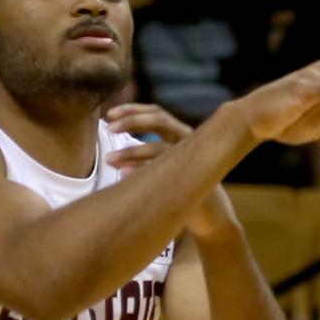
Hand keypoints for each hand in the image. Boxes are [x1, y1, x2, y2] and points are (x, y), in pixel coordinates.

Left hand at [106, 102, 231, 236]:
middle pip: (160, 121)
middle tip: (109, 128)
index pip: (156, 112)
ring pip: (160, 148)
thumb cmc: (181, 184)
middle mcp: (187, 139)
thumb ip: (147, 153)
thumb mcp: (166, 162)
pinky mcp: (191, 179)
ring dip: (132, 152)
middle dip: (133, 121)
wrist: (209, 210)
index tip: (110, 113)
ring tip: (109, 159)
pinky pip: (164, 172)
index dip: (133, 110)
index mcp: (179, 132)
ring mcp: (191, 158)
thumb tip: (114, 151)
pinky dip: (142, 172)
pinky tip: (124, 175)